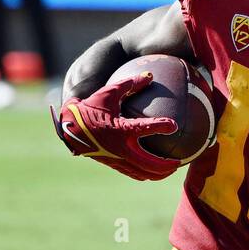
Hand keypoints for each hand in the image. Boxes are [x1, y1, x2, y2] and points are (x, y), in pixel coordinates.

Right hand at [51, 71, 180, 180]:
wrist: (69, 128)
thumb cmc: (89, 108)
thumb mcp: (108, 93)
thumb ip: (129, 84)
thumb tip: (149, 75)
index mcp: (121, 129)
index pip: (145, 128)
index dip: (161, 126)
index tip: (173, 125)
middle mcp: (121, 148)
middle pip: (150, 164)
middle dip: (167, 166)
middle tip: (179, 162)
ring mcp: (117, 159)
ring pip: (143, 174)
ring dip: (159, 174)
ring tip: (170, 171)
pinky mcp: (113, 164)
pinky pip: (134, 173)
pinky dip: (146, 174)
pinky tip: (153, 171)